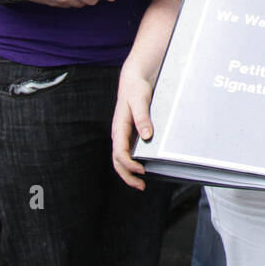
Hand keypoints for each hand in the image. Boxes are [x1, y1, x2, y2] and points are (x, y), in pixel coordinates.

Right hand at [111, 70, 154, 189]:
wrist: (134, 79)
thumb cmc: (136, 88)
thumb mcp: (140, 100)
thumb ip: (142, 117)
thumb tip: (146, 135)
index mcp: (119, 128)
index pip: (120, 152)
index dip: (129, 164)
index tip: (142, 170)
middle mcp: (119, 134)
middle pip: (118, 161)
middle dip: (127, 176)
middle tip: (141, 186)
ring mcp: (124, 135)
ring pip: (122, 159)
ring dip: (129, 172)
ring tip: (141, 182)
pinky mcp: (130, 133)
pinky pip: (128, 152)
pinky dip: (133, 163)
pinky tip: (143, 166)